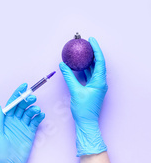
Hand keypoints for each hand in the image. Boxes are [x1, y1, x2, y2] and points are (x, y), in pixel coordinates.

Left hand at [0, 83, 44, 162]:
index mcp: (5, 119)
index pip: (11, 104)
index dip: (17, 94)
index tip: (24, 86)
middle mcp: (14, 121)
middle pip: (22, 106)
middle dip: (27, 100)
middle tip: (32, 97)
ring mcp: (22, 127)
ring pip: (29, 113)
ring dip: (34, 109)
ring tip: (36, 110)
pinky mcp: (30, 133)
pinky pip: (35, 122)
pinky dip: (39, 117)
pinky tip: (40, 115)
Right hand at [59, 37, 107, 155]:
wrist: (87, 122)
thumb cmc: (83, 109)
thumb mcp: (75, 91)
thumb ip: (69, 77)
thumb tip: (63, 65)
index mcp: (100, 81)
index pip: (99, 61)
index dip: (96, 49)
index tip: (91, 40)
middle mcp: (100, 82)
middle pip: (97, 63)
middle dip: (91, 52)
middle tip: (84, 43)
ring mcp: (96, 85)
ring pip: (92, 69)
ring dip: (87, 60)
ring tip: (80, 51)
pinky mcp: (91, 88)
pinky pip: (88, 75)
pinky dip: (83, 69)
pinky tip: (76, 65)